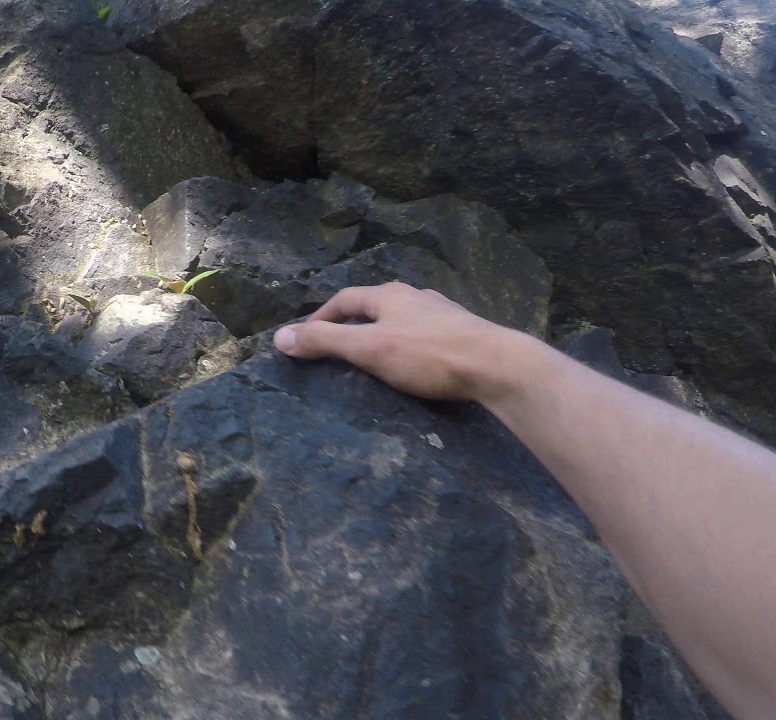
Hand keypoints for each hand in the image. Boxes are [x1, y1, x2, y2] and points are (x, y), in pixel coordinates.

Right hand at [273, 282, 532, 403]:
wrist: (496, 365)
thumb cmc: (427, 354)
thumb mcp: (368, 349)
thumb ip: (325, 343)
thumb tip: (279, 336)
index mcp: (390, 295)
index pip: (345, 299)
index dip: (321, 318)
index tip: (306, 338)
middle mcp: (416, 297)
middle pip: (375, 307)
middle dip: (353, 324)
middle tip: (337, 349)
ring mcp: (443, 315)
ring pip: (403, 321)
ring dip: (384, 335)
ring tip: (373, 358)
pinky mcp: (463, 335)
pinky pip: (425, 338)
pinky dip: (409, 348)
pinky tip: (414, 367)